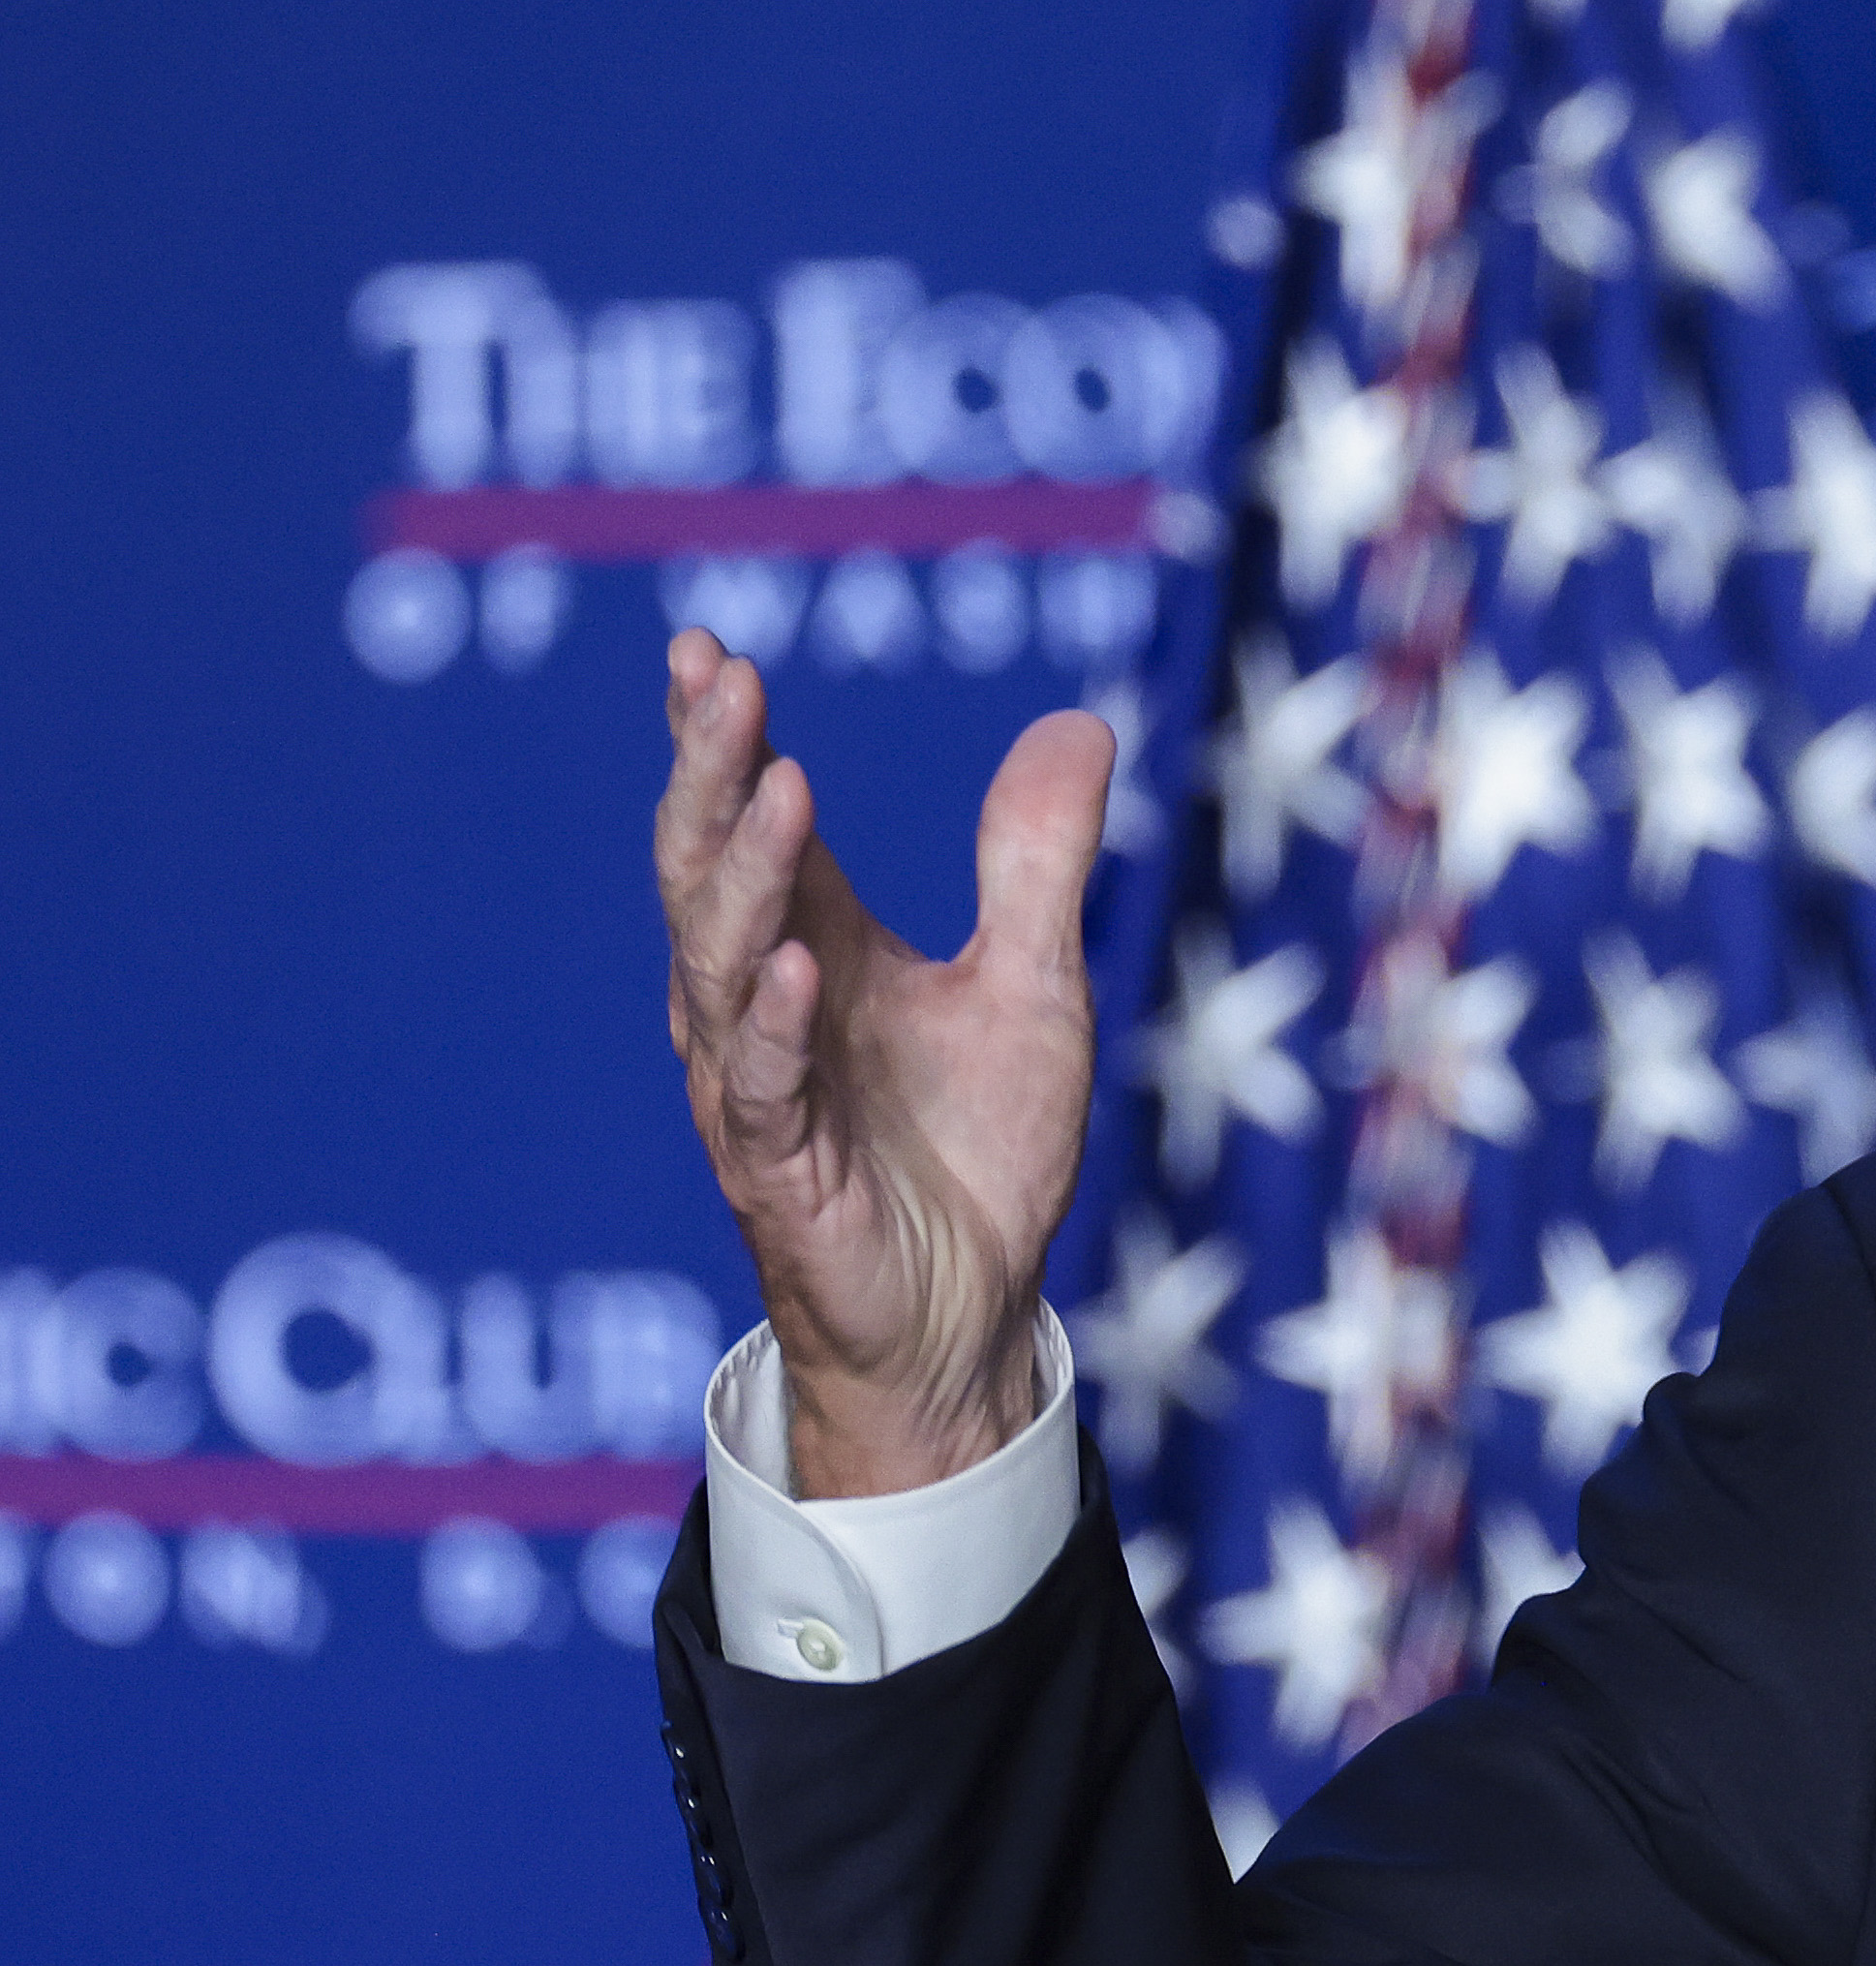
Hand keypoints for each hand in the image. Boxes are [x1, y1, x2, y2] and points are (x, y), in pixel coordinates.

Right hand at [655, 631, 1115, 1497]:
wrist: (969, 1315)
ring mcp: (761, 1089)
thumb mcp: (1033, 986)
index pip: (747, 823)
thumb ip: (1037, 862)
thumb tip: (1079, 722)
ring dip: (745, 876)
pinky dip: (775, 1023)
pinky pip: (765, 1089)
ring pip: (718, 966)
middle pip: (710, 870)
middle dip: (709, 773)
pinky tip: (796, 962)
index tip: (706, 649)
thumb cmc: (977, 1153)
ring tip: (774, 784)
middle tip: (718, 680)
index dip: (721, 741)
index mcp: (812, 948)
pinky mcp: (782, 1174)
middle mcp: (763, 1006)